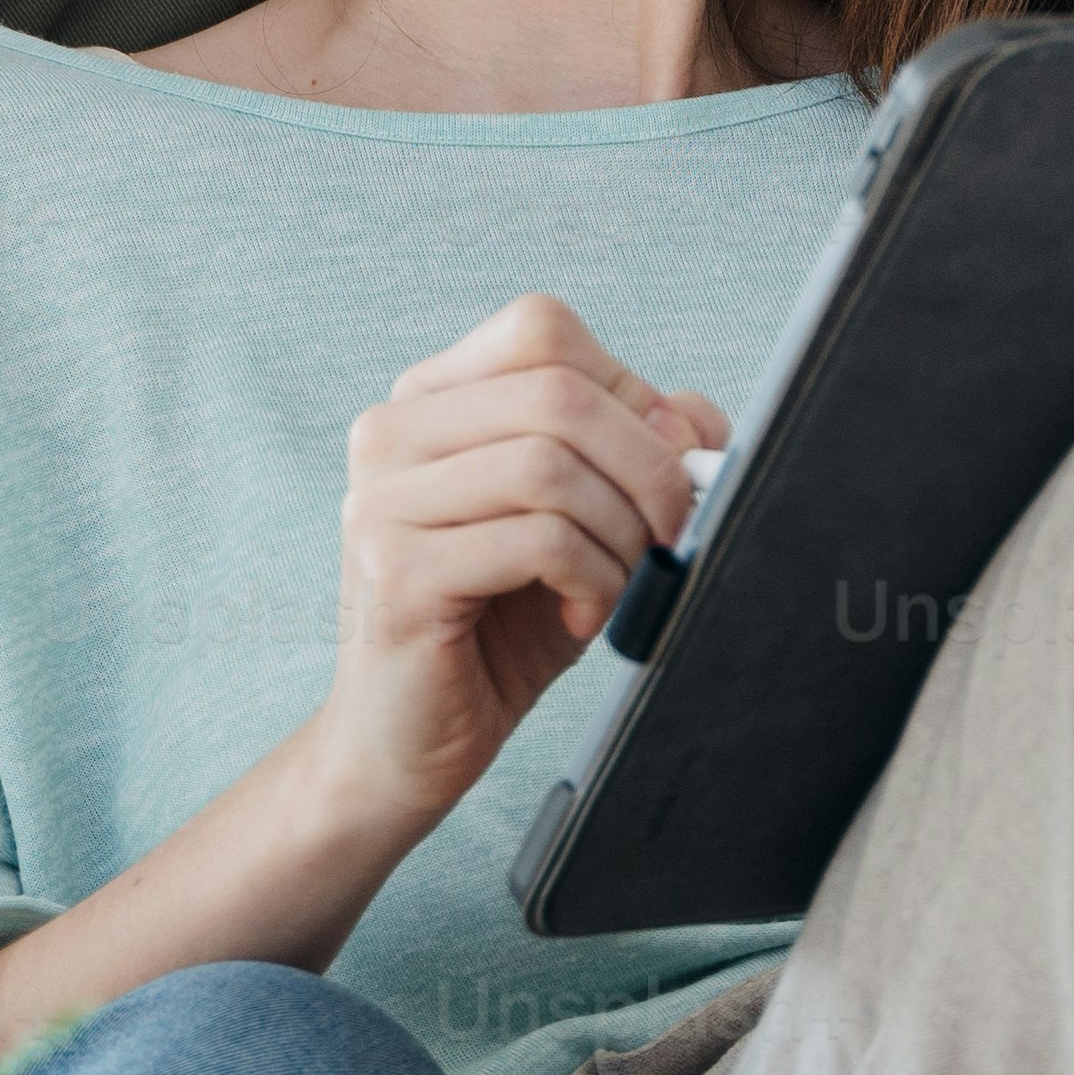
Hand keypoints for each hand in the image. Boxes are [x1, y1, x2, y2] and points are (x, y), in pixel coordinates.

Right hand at [302, 292, 724, 853]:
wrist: (405, 744)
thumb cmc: (498, 629)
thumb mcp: (584, 526)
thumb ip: (635, 455)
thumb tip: (690, 419)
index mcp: (430, 401)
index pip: (542, 330)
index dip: (626, 391)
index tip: (658, 467)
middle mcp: (391, 433)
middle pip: (559, 392)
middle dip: (647, 467)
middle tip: (670, 532)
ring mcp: (383, 499)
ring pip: (552, 464)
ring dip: (619, 534)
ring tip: (613, 583)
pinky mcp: (396, 569)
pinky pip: (538, 540)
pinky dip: (590, 580)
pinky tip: (576, 617)